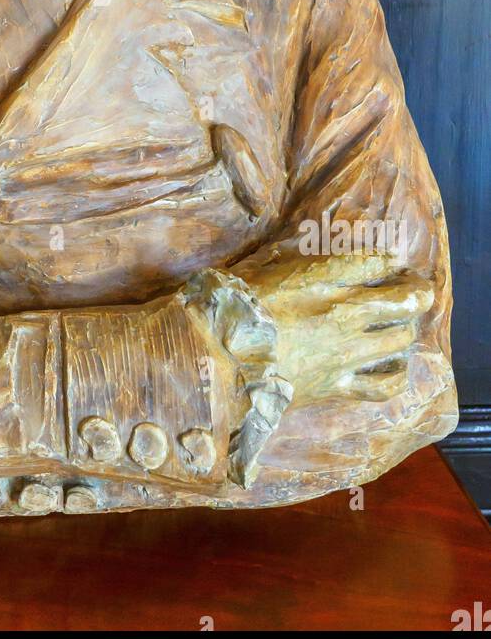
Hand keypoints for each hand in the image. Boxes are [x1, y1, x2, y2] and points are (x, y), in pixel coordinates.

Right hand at [235, 247, 434, 406]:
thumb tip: (317, 253)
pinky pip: (383, 384)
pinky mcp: (338, 385)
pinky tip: (394, 366)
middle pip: (404, 299)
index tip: (392, 261)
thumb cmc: (236, 305)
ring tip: (401, 325)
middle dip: (417, 291)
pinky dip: (395, 374)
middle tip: (415, 289)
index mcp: (324, 279)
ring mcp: (346, 352)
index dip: (390, 259)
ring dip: (406, 327)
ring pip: (400, 338)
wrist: (220, 356)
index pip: (377, 261)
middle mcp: (345, 312)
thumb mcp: (265, 266)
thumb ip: (297, 259)